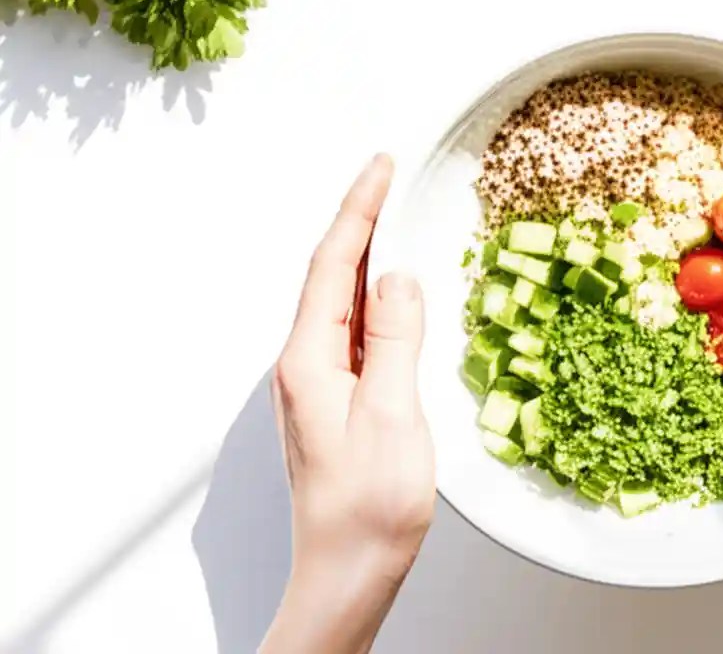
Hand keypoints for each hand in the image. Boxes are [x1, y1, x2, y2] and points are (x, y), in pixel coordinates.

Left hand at [262, 154, 433, 653]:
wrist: (348, 572)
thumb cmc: (367, 507)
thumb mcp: (391, 414)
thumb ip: (396, 340)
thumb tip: (400, 279)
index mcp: (310, 360)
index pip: (333, 266)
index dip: (358, 211)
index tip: (380, 165)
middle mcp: (305, 366)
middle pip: (332, 278)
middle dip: (361, 224)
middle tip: (389, 177)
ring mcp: (320, 387)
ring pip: (345, 306)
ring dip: (370, 261)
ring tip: (397, 222)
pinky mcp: (339, 406)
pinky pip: (359, 337)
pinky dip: (380, 305)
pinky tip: (399, 301)